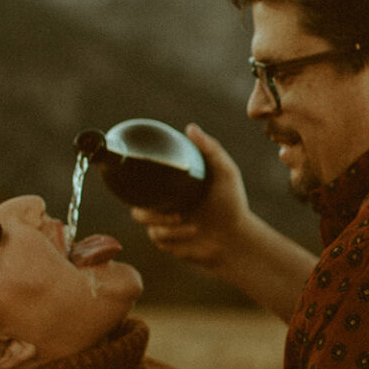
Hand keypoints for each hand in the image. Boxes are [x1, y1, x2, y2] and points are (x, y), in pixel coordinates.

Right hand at [129, 124, 250, 268]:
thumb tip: (190, 127)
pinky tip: (192, 230)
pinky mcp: (166, 241)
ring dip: (160, 219)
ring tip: (181, 217)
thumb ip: (211, 149)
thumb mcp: (225, 173)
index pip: (144, 176)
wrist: (235, 239)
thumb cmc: (231, 204)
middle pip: (135, 198)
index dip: (133, 172)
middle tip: (163, 199)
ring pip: (142, 217)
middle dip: (142, 200)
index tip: (133, 163)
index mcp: (170, 184)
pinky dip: (174, 233)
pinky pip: (158, 236)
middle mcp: (162, 202)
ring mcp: (162, 222)